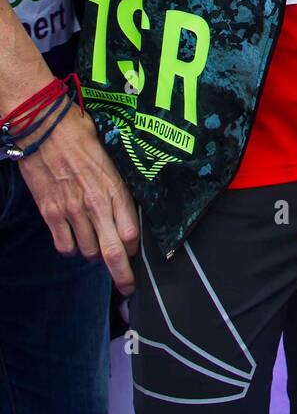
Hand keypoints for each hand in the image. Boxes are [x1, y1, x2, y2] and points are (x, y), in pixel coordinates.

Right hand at [16, 98, 139, 294]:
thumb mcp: (109, 153)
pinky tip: (73, 238)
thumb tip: (128, 202)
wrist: (43, 127)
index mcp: (114, 186)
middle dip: (122, 274)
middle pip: (112, 252)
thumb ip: (117, 181)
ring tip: (95, 245)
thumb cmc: (79, 134)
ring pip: (88, 252)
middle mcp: (94, 203)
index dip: (135, 248)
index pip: (131, 232)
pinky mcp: (50, 213)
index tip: (136, 252)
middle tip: (127, 286)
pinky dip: (70, 249)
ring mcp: (71, 211)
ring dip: (94, 254)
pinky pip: (64, 247)